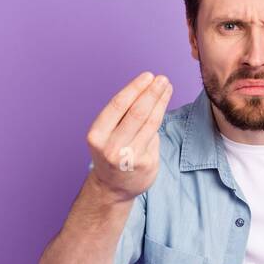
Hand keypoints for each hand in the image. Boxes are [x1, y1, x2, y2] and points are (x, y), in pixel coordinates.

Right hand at [85, 71, 172, 200]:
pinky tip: (162, 108)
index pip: (118, 105)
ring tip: (167, 87)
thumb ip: (122, 116)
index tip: (148, 76)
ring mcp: (130, 157)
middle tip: (162, 79)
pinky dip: (158, 121)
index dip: (135, 88)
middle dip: (152, 92)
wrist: (112, 187)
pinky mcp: (146, 164)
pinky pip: (155, 137)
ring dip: (161, 102)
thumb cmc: (111, 152)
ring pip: (150, 123)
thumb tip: (148, 90)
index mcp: (97, 135)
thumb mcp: (106, 134)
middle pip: (137, 113)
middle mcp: (111, 147)